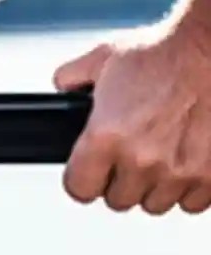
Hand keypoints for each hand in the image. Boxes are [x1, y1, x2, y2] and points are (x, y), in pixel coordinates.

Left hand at [54, 23, 210, 214]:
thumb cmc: (163, 51)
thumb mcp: (102, 58)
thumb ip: (71, 77)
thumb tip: (62, 89)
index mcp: (106, 136)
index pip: (79, 189)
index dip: (82, 179)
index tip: (90, 171)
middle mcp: (141, 159)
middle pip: (118, 199)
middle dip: (119, 180)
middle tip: (129, 155)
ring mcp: (180, 171)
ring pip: (155, 203)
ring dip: (154, 186)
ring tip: (160, 156)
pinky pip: (192, 202)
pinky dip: (189, 187)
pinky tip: (186, 161)